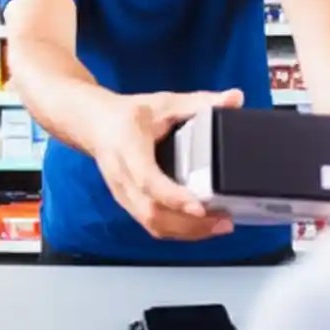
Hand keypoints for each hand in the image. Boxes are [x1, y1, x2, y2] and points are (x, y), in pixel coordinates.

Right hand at [92, 89, 243, 239]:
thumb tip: (235, 97)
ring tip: (220, 225)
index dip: (174, 197)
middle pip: (152, 213)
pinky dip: (179, 231)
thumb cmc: (127, 115)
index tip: (199, 207)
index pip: (148, 181)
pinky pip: (153, 225)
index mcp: (128, 149)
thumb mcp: (163, 103)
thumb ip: (200, 102)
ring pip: (153, 224)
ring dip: (188, 232)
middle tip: (224, 221)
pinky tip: (202, 226)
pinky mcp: (130, 204)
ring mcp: (124, 195)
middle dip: (190, 224)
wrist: (95, 125)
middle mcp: (123, 178)